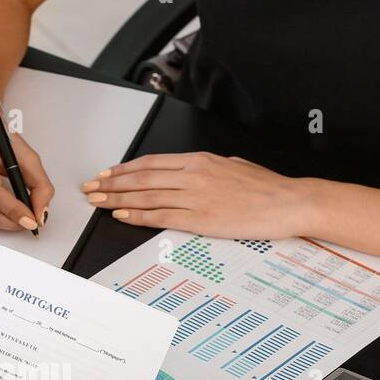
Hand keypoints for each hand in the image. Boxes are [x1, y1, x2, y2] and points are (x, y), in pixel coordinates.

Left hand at [82, 152, 306, 238]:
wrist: (288, 202)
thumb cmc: (267, 187)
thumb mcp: (235, 166)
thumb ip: (212, 168)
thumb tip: (200, 170)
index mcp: (200, 160)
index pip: (151, 163)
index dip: (124, 169)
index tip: (107, 174)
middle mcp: (193, 175)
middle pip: (142, 178)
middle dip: (112, 184)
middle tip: (91, 188)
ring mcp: (195, 197)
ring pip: (146, 196)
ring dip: (118, 200)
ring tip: (98, 202)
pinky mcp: (200, 219)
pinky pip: (161, 216)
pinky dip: (138, 216)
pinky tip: (123, 216)